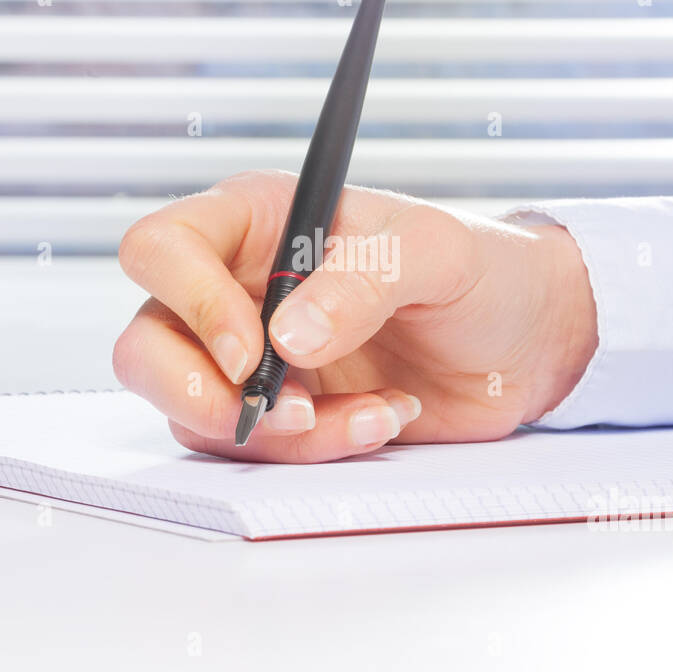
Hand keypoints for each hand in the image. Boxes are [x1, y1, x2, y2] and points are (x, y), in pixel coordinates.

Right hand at [113, 170, 597, 462]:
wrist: (526, 341)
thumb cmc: (480, 267)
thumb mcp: (433, 253)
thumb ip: (361, 281)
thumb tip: (287, 337)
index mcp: (257, 222)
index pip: (162, 249)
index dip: (189, 303)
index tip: (254, 352)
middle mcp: (237, 288)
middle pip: (146, 345)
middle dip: (198, 392)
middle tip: (281, 411)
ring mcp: (253, 358)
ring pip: (193, 411)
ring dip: (276, 432)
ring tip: (370, 413)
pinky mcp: (282, 411)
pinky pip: (255, 448)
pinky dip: (314, 449)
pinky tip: (381, 418)